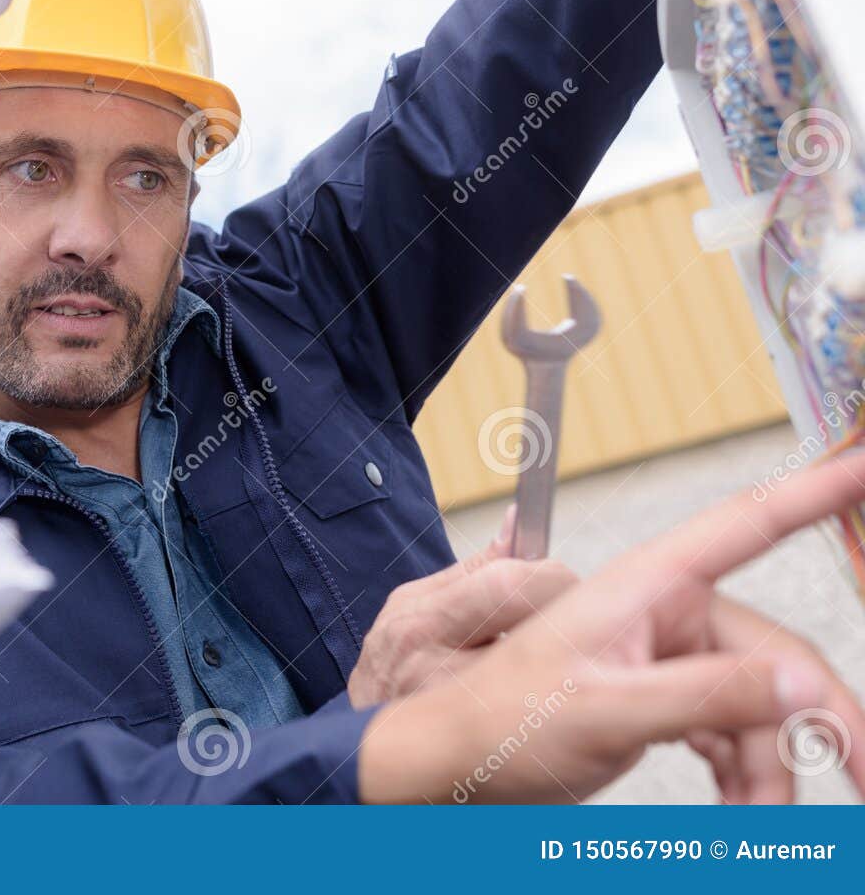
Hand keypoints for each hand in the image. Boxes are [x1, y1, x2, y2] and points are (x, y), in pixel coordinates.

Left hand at [359, 450, 864, 802]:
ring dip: (772, 766)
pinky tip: (742, 803)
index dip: (811, 493)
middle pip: (775, 654)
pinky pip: (732, 727)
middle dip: (822, 718)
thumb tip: (801, 686)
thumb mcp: (605, 711)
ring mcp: (664, 655)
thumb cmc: (503, 723)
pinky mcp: (661, 697)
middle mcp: (662, 613)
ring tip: (757, 820)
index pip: (744, 526)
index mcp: (645, 587)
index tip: (862, 464)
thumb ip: (704, 695)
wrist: (459, 764)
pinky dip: (745, 769)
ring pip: (760, 703)